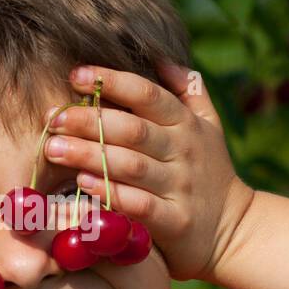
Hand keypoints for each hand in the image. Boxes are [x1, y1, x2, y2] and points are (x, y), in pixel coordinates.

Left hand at [45, 62, 255, 281]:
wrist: (236, 230)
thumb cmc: (211, 173)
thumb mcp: (209, 127)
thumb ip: (189, 91)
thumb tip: (162, 58)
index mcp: (186, 125)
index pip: (148, 94)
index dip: (112, 81)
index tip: (76, 74)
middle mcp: (183, 151)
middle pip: (132, 129)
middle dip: (89, 120)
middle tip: (52, 117)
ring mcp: (180, 186)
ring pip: (131, 165)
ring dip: (90, 154)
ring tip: (53, 149)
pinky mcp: (175, 221)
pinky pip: (140, 205)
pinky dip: (111, 193)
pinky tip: (83, 183)